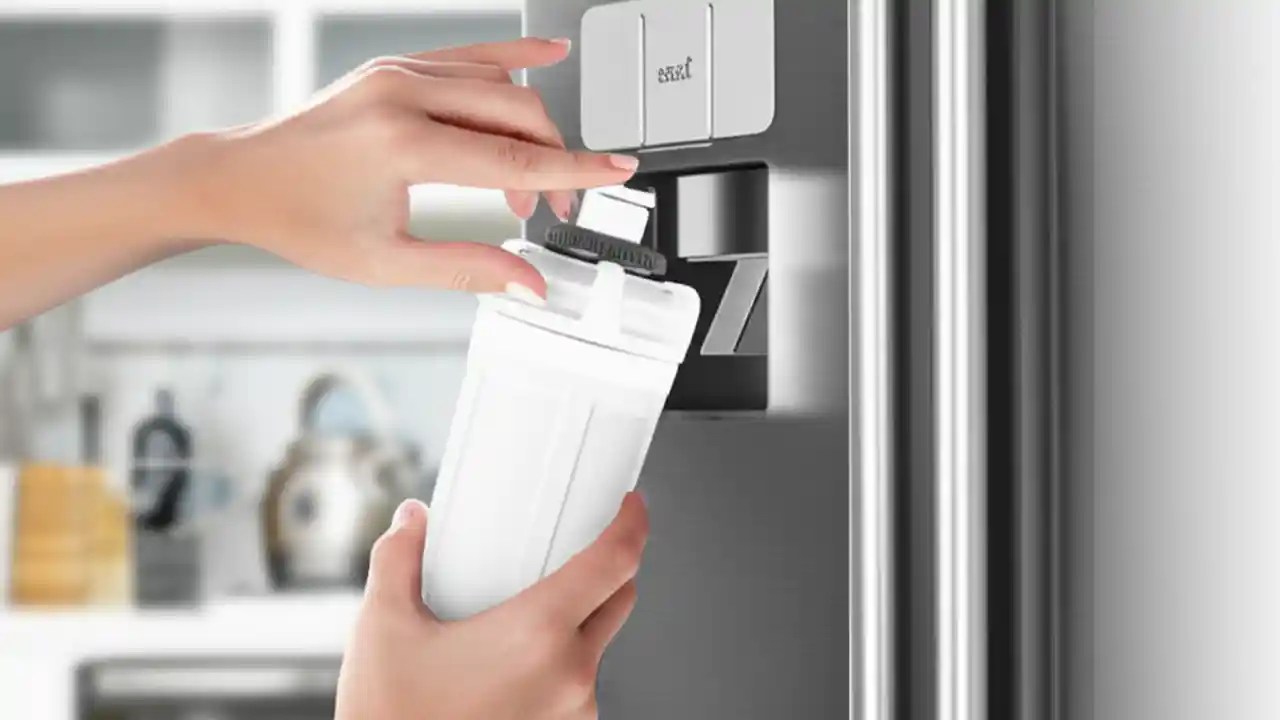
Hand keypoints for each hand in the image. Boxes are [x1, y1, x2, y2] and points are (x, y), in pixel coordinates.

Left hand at [183, 37, 638, 295]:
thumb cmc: (298, 220)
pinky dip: (512, 60)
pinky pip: (468, 56)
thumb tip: (527, 283)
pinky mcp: (395, 68)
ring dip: (530, 130)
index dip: (574, 170)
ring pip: (499, 85)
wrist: (240, 179)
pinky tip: (548, 56)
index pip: (513, 158)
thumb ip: (466, 271)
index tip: (618, 171)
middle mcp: (402, 96)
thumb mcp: (384, 263)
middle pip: (517, 116)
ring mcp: (398, 74)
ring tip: (528, 183)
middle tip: (552, 209)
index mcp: (400, 146)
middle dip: (553, 162)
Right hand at [336, 493, 647, 719]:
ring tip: (522, 618)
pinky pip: (577, 686)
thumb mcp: (383, 629)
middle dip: (605, 569)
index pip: (614, 562)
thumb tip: (410, 522)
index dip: (631, 524)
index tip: (630, 507)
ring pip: (595, 646)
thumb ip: (398, 560)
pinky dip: (558, 665)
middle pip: (617, 601)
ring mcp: (573, 713)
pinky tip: (516, 664)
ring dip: (575, 624)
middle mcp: (571, 675)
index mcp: (539, 633)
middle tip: (573, 550)